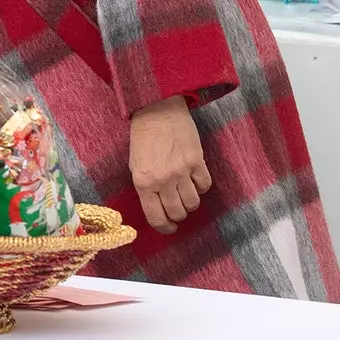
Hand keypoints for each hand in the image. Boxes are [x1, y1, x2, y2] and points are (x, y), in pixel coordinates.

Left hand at [129, 96, 211, 233]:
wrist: (157, 111)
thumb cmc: (143, 138)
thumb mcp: (136, 165)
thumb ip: (146, 187)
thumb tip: (158, 206)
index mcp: (143, 182)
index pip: (156, 217)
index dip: (164, 227)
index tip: (169, 228)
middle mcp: (163, 180)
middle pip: (177, 212)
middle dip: (178, 215)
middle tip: (176, 209)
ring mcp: (181, 172)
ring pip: (193, 203)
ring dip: (189, 203)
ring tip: (184, 194)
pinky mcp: (197, 162)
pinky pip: (204, 186)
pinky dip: (200, 187)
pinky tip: (194, 180)